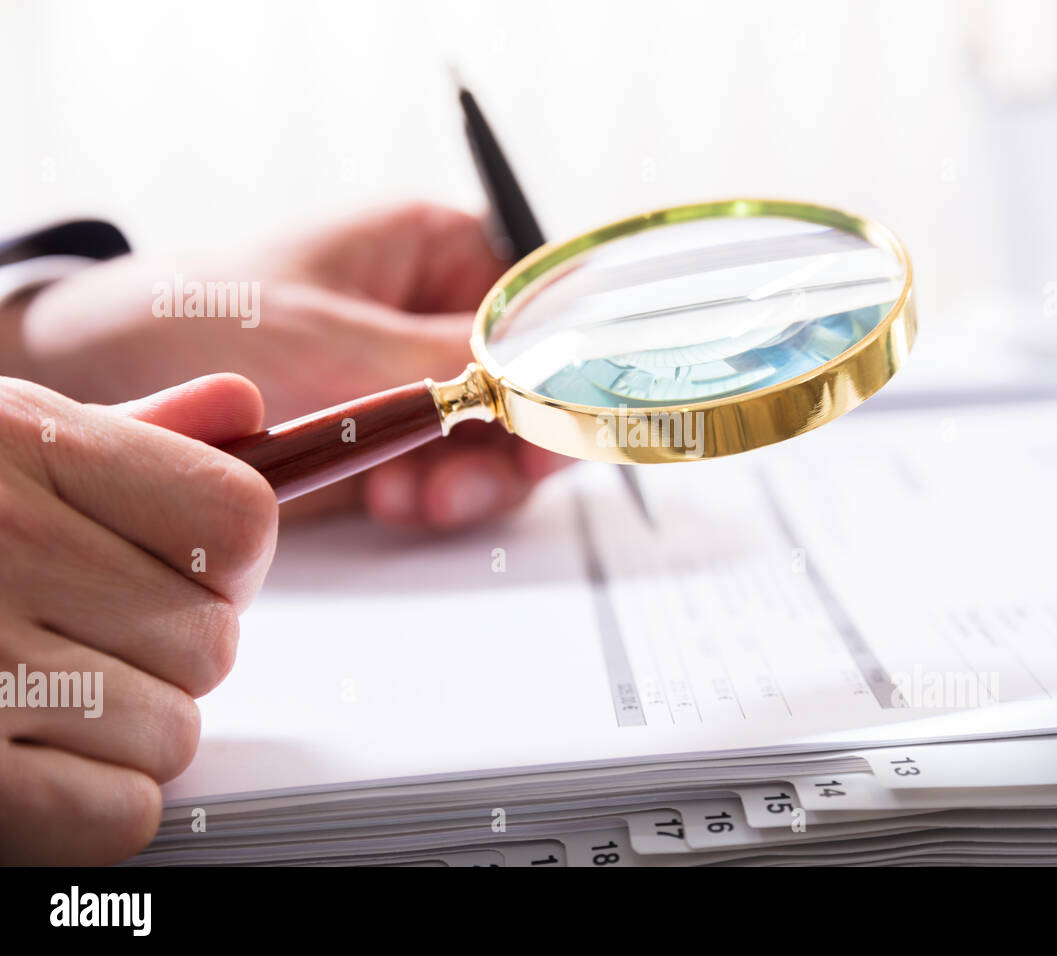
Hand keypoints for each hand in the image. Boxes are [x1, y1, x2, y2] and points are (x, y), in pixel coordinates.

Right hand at [0, 374, 276, 863]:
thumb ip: (133, 436)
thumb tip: (243, 412)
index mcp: (29, 450)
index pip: (239, 522)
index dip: (230, 559)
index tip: (186, 568)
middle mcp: (3, 550)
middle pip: (213, 643)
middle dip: (169, 648)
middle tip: (88, 633)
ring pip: (173, 736)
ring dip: (127, 728)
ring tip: (39, 690)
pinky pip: (115, 816)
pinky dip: (93, 803)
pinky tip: (32, 757)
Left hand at [9, 203, 567, 528]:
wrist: (97, 379)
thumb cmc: (198, 315)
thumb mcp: (334, 337)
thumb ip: (447, 361)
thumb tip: (543, 377)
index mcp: (436, 253)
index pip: (539, 313)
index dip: (557, 371)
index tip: (548, 424)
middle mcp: (432, 317)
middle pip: (524, 389)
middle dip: (503, 445)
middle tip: (467, 481)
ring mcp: (409, 383)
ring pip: (490, 444)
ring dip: (466, 481)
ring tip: (413, 498)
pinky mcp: (380, 439)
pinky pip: (443, 478)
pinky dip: (432, 499)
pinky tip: (394, 503)